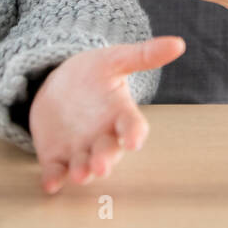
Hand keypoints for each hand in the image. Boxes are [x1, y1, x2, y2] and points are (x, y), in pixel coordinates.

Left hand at [29, 36, 184, 194]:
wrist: (60, 85)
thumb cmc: (93, 74)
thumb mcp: (115, 59)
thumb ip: (143, 55)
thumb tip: (178, 43)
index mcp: (120, 115)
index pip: (132, 126)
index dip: (134, 134)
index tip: (135, 140)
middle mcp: (103, 137)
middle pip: (108, 152)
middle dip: (105, 160)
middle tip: (102, 165)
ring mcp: (80, 149)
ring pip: (84, 165)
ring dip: (83, 172)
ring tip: (81, 174)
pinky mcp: (56, 157)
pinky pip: (56, 171)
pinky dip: (53, 179)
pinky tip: (50, 184)